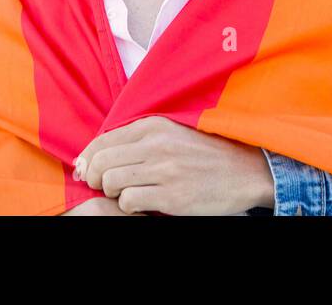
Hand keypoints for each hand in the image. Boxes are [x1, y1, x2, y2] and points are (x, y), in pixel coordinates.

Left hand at [75, 116, 274, 215]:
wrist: (245, 171)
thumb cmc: (206, 153)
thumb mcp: (173, 133)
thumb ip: (140, 138)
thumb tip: (97, 154)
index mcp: (154, 126)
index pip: (103, 140)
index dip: (88, 158)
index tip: (86, 170)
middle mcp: (156, 145)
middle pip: (101, 161)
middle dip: (95, 177)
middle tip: (103, 186)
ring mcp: (164, 171)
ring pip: (111, 181)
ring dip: (112, 192)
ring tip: (125, 194)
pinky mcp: (172, 196)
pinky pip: (129, 201)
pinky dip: (129, 206)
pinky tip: (141, 204)